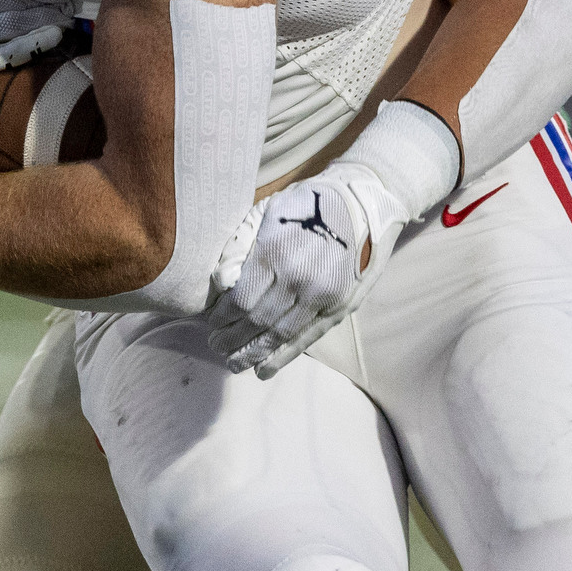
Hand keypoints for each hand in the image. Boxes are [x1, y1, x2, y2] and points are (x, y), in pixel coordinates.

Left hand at [205, 168, 402, 377]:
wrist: (361, 202)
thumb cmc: (305, 205)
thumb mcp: (266, 211)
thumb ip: (239, 245)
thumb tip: (219, 281)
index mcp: (275, 253)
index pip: (240, 300)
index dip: (222, 318)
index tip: (210, 323)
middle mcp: (298, 279)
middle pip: (257, 322)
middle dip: (232, 339)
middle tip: (215, 347)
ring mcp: (322, 295)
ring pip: (280, 335)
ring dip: (253, 353)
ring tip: (234, 364)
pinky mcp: (340, 306)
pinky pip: (307, 338)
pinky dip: (284, 356)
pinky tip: (264, 368)